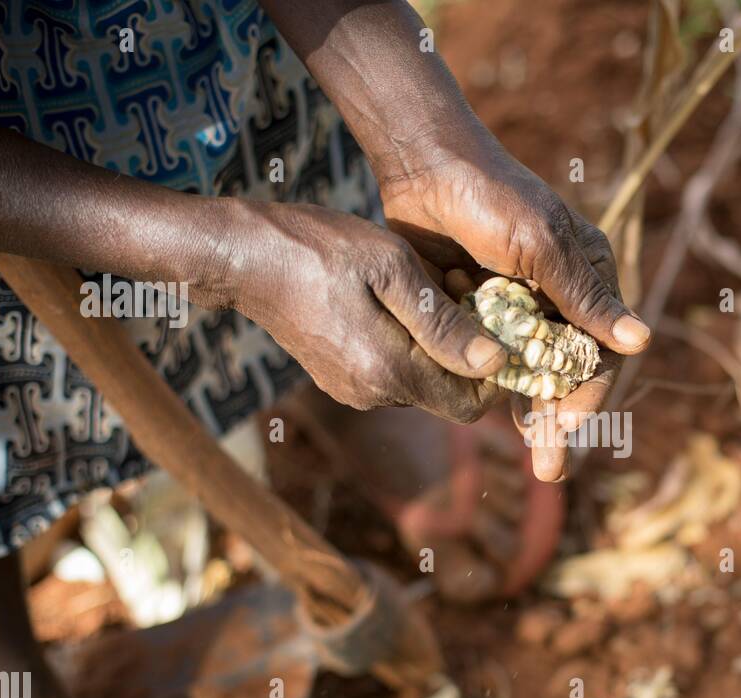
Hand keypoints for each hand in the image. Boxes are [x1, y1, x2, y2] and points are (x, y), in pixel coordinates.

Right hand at [224, 199, 507, 422]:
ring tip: (422, 284)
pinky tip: (392, 299)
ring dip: (434, 342)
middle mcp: (373, 395)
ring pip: (421, 379)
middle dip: (463, 349)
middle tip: (454, 287)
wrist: (244, 257)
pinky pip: (392, 372)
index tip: (490, 320)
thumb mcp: (393, 270)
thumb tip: (496, 362)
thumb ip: (445, 323)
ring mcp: (353, 391)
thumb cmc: (320, 250)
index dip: (492, 372)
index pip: (471, 404)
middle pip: (447, 392)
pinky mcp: (339, 379)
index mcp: (390, 372)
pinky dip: (406, 343)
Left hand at [380, 139, 647, 479]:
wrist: (424, 167)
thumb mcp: (542, 246)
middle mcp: (559, 298)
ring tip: (533, 460)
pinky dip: (492, 386)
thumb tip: (641, 343)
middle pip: (568, 374)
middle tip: (550, 470)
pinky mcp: (479, 314)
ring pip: (532, 377)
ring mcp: (518, 309)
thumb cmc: (491, 196)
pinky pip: (492, 363)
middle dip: (562, 423)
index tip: (569, 423)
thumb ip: (584, 298)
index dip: (588, 392)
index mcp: (589, 277)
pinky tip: (488, 412)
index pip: (600, 349)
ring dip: (533, 417)